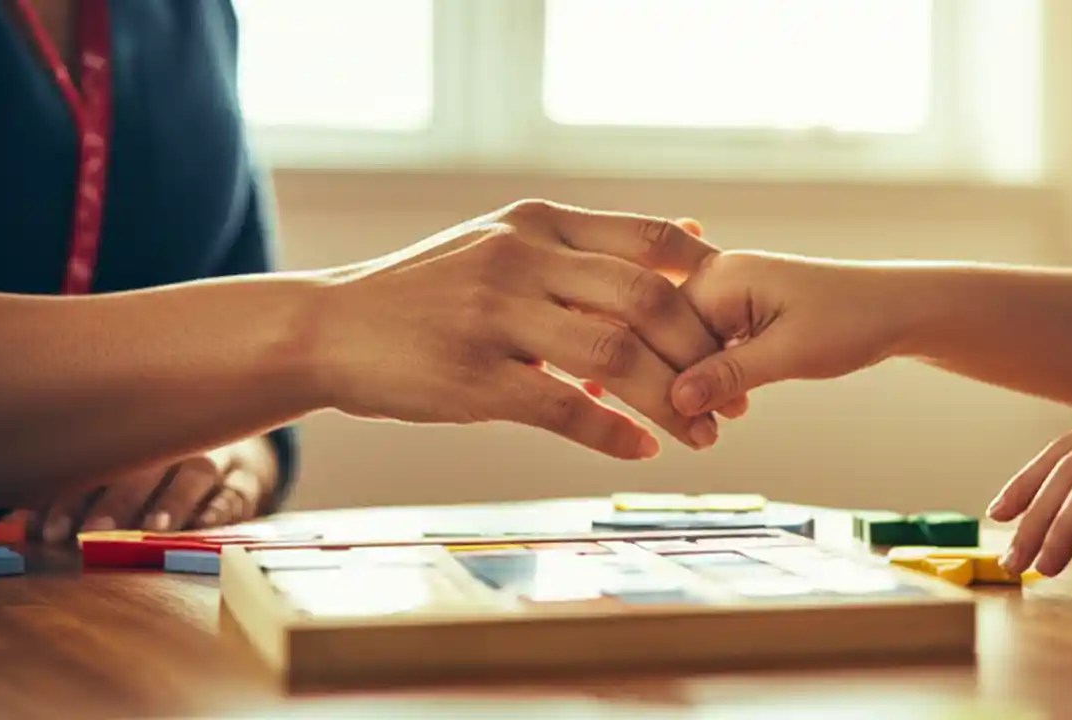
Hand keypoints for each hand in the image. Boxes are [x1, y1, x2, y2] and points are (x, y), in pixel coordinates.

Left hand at [13, 436, 277, 542]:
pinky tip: (207, 523)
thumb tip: (16, 527)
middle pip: (147, 466)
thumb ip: (71, 497)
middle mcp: (178, 441)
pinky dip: (223, 506)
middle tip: (93, 532)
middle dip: (118, 500)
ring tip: (154, 527)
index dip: (73, 495)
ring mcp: (219, 457)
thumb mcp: (118, 472)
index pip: (101, 462)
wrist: (234, 449)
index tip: (52, 530)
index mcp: (140, 436)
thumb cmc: (162, 466)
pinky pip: (240, 490)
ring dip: (174, 499)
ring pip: (198, 473)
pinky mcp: (249, 481)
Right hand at [312, 199, 727, 458]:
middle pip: (646, 300)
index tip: (739, 326)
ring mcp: (495, 317)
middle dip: (703, 354)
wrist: (332, 327)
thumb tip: (690, 230)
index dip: (710, 284)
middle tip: (734, 398)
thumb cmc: (432, 292)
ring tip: (702, 436)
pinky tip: (640, 450)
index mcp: (538, 224)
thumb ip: (593, 242)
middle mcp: (521, 259)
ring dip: (671, 403)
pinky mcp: (471, 378)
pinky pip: (563, 409)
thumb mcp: (507, 242)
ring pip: (613, 358)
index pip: (651, 241)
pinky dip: (612, 434)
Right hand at [669, 251, 914, 416]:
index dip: (668, 379)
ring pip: (685, 344)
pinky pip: (708, 342)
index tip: (685, 422)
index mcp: (721, 276)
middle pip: (668, 337)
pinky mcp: (739, 307)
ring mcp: (727, 290)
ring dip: (699, 383)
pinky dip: (715, 373)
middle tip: (705, 430)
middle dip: (680, 384)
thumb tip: (677, 399)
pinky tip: (731, 400)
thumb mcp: (789, 354)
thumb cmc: (854, 319)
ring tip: (724, 417)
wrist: (898, 308)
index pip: (660, 329)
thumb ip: (727, 375)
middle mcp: (717, 276)